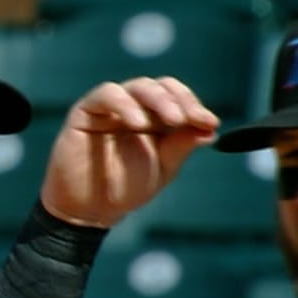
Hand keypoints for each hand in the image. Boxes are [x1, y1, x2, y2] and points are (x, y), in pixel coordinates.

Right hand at [41, 76, 218, 228]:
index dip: (195, 107)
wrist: (89, 210)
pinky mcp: (87, 110)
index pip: (177, 98)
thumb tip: (210, 129)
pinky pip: (107, 95)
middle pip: (161, 88)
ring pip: (138, 87)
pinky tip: (138, 123)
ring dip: (159, 100)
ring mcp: (111, 106)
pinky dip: (125, 104)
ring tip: (173, 120)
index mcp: (155, 118)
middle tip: (193, 118)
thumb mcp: (162, 168)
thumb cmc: (125, 188)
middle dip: (181, 101)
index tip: (211, 122)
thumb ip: (181, 146)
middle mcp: (135, 107)